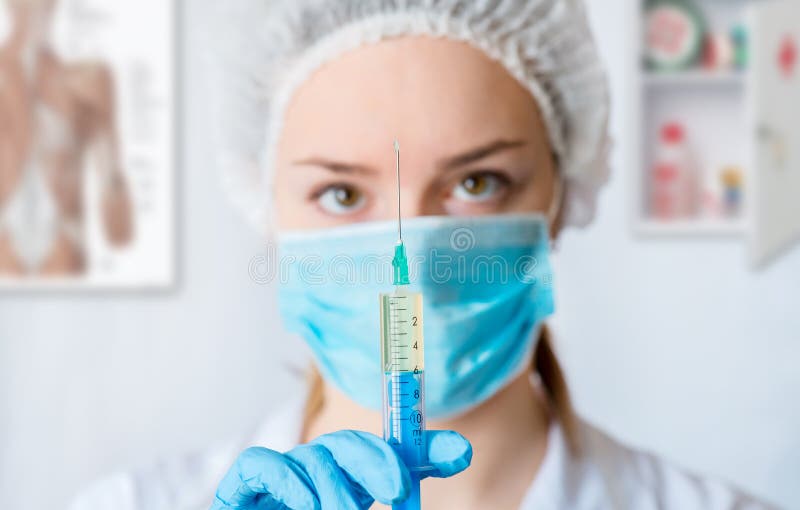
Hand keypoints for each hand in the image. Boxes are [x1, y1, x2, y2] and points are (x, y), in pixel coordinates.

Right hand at [210, 429, 471, 509]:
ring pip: (313, 454)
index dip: (425, 451)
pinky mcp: (242, 488)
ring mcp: (280, 482)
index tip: (459, 454)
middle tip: (396, 487)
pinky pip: (263, 463)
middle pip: (351, 444)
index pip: (391, 459)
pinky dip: (287, 479)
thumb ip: (393, 505)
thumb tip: (448, 467)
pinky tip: (306, 504)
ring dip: (333, 486)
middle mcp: (318, 479)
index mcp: (351, 491)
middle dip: (378, 457)